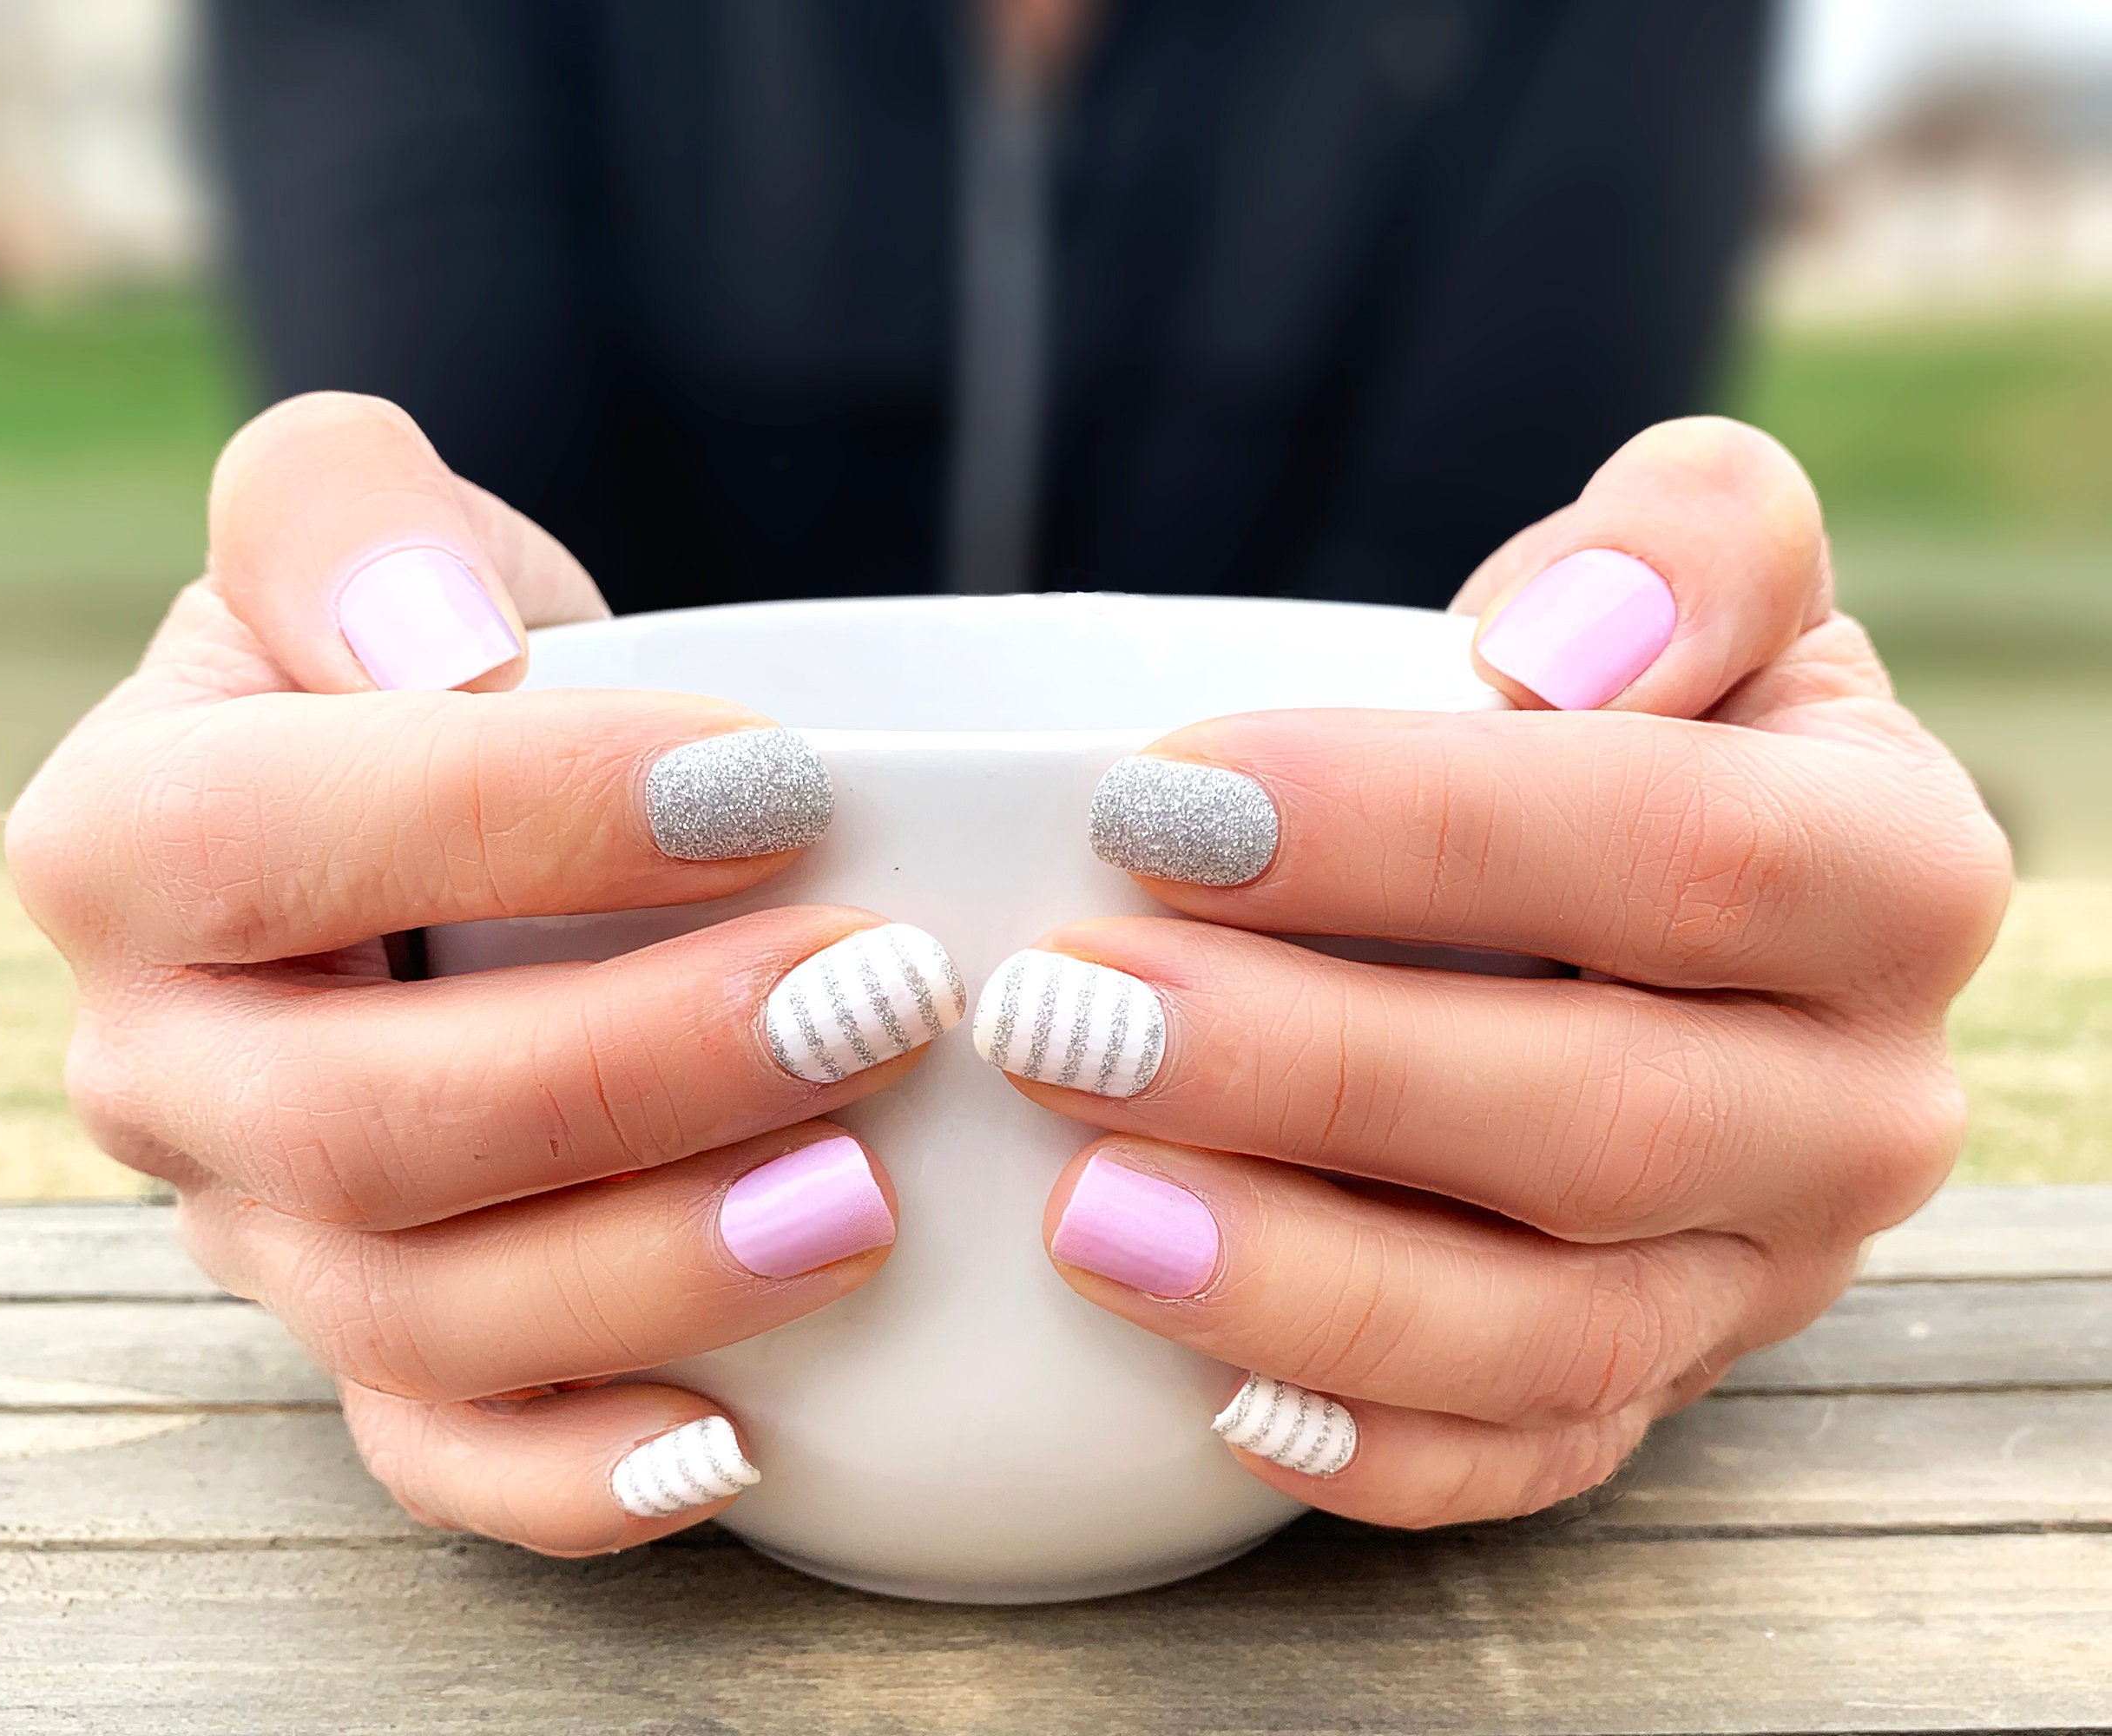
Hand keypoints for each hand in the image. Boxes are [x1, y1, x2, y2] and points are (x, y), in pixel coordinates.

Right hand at [8, 394, 962, 1554]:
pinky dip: (581, 1475)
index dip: (520, 815)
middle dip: (634, 1073)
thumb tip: (433, 646)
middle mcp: (168, 1065)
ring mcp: (265, 1233)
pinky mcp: (375, 1351)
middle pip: (357, 1121)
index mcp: (130, 846)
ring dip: (653, 1274)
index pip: (267, 840)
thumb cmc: (444, 667)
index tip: (784, 784)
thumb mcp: (370, 536)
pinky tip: (745, 1435)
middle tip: (878, 1002)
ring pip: (413, 1316)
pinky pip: (440, 1460)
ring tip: (867, 1198)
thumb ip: (340, 514)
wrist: (468, 826)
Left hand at [970, 418, 2011, 1524]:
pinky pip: (1537, 1457)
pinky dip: (1377, 1451)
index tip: (1153, 803)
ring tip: (1083, 1210)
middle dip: (1312, 1073)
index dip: (1415, 829)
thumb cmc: (1635, 713)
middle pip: (1605, 1115)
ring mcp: (1761, 1272)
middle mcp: (1861, 1102)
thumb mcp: (1693, 576)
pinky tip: (1209, 1403)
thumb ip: (1681, 546)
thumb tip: (1561, 650)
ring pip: (1560, 1329)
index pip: (1684, 847)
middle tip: (1061, 1016)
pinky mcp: (1662, 1382)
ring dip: (1307, 1283)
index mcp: (1892, 872)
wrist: (1659, 893)